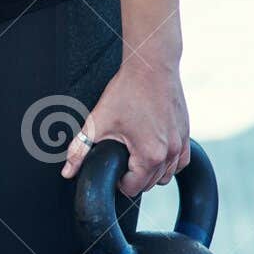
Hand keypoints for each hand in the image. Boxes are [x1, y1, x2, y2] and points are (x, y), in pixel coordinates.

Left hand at [62, 60, 190, 196]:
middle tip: (119, 163)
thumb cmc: (127, 91)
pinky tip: (154, 152)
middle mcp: (170, 153)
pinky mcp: (186, 133)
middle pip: (151, 184)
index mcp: (149, 155)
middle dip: (133, 179)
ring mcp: (181, 144)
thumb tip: (67, 172)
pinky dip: (168, 163)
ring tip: (134, 158)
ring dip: (151, 173)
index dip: (118, 183)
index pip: (133, 188)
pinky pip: (181, 162)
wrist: (151, 66)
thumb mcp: (98, 122)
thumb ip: (79, 150)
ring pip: (168, 175)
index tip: (111, 171)